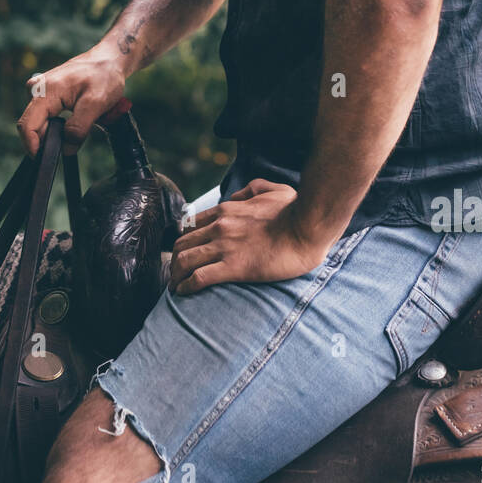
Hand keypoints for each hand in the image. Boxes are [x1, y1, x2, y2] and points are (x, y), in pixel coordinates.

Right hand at [16, 45, 126, 155]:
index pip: (27, 125)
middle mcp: (36, 89)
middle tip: (71, 144)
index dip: (33, 146)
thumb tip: (66, 148)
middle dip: (47, 140)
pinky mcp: (45, 93)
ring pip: (39, 122)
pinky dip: (56, 124)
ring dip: (53, 132)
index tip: (45, 160)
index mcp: (44, 91)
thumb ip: (79, 128)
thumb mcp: (96, 104)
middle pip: (32, 125)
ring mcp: (39, 90)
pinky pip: (45, 116)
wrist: (108, 60)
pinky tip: (71, 120)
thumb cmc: (103, 76)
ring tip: (76, 128)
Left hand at [168, 179, 332, 294]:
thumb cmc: (295, 210)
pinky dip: (186, 286)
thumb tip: (236, 197)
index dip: (183, 239)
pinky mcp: (233, 267)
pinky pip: (199, 278)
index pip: (191, 224)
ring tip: (174, 286)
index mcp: (227, 210)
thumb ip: (251, 190)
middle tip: (174, 272)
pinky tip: (183, 292)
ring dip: (175, 275)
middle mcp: (220, 227)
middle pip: (182, 243)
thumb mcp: (272, 189)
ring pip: (184, 260)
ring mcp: (225, 247)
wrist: (308, 229)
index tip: (182, 251)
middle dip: (173, 259)